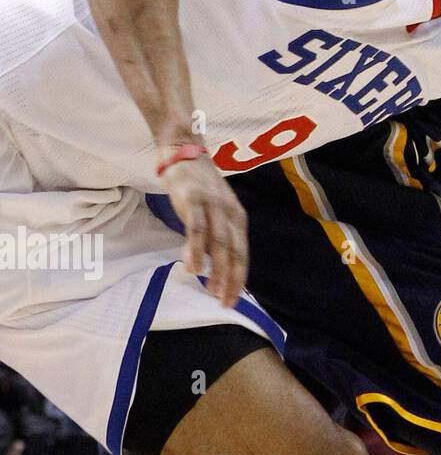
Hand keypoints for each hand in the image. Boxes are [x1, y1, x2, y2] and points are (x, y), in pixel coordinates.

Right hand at [157, 152, 248, 307]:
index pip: (241, 253)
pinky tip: (193, 267)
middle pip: (234, 251)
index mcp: (237, 217)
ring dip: (217, 269)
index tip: (233, 299)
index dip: (239, 278)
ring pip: (219, 242)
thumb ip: (213, 236)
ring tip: (212, 291)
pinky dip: (195, 249)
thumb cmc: (198, 186)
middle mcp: (229, 212)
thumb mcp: (212, 212)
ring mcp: (212, 205)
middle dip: (232, 279)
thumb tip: (212, 266)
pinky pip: (196, 228)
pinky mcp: (193, 199)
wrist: (184, 151)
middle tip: (225, 303)